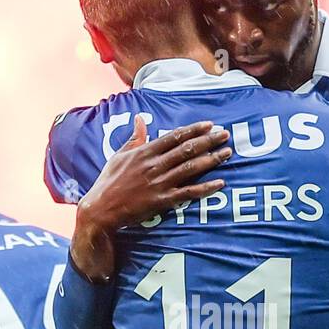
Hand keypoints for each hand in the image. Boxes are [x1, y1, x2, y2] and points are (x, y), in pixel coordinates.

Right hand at [70, 117, 230, 281]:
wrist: (101, 209)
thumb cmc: (109, 182)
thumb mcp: (119, 155)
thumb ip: (134, 138)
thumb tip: (140, 119)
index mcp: (144, 152)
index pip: (174, 137)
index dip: (193, 130)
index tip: (209, 124)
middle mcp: (154, 165)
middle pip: (187, 149)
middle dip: (208, 140)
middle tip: (225, 134)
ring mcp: (159, 183)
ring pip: (190, 168)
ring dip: (211, 159)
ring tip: (227, 153)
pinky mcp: (162, 201)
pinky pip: (188, 192)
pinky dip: (205, 188)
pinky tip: (220, 183)